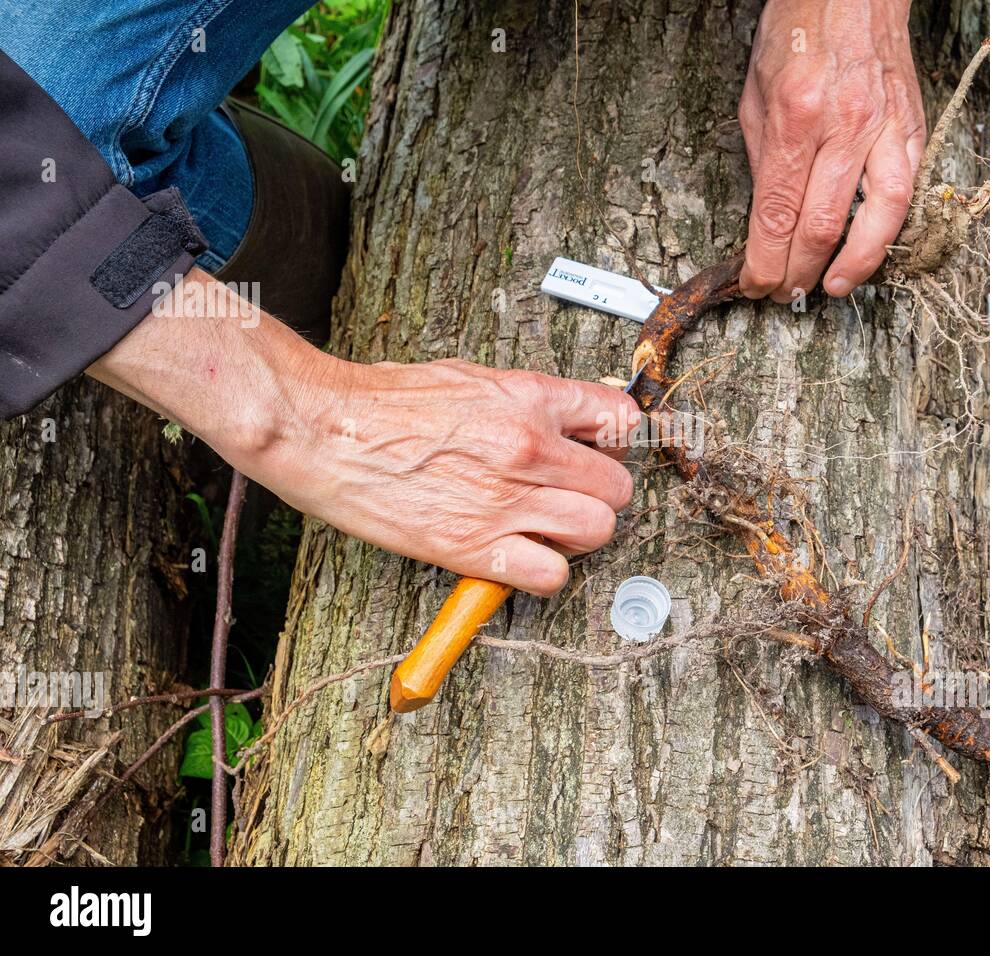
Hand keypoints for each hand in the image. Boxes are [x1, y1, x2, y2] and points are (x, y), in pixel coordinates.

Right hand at [89, 271, 640, 595]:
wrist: (323, 429)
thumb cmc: (385, 402)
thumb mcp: (471, 378)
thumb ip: (530, 400)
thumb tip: (574, 416)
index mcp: (529, 398)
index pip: (622, 422)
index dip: (614, 443)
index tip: (596, 452)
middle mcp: (529, 449)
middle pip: (617, 488)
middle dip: (598, 495)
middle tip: (567, 496)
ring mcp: (505, 501)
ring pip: (596, 532)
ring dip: (577, 535)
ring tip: (545, 527)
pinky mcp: (475, 548)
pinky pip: (551, 575)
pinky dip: (542, 572)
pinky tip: (517, 556)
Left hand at [738, 0, 923, 302]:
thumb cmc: (798, 30)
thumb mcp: (756, 91)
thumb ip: (763, 157)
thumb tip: (766, 217)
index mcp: (797, 114)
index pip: (779, 211)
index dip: (765, 258)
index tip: (755, 283)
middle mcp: (845, 124)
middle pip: (822, 224)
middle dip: (800, 271)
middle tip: (785, 293)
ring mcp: (885, 126)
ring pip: (879, 215)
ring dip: (856, 263)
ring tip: (835, 286)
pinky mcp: (912, 125)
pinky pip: (908, 189)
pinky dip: (890, 228)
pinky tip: (872, 247)